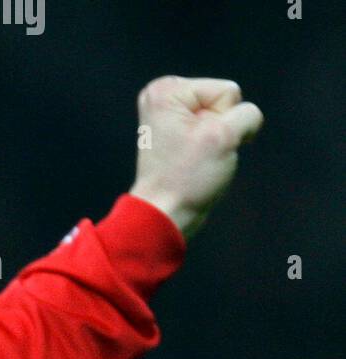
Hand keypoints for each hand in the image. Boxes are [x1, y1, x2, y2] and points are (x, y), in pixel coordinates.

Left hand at [128, 76, 262, 240]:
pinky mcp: (177, 132)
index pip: (228, 92)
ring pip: (223, 117)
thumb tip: (247, 120)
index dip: (223, 121)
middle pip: (225, 101)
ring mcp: (169, 115)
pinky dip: (212, 147)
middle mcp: (163, 97)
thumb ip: (248, 114)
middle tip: (197, 154)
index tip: (199, 144)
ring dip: (218, 140)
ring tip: (195, 159)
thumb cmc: (189, 177)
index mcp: (167, 91)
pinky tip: (194, 161)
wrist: (166, 213)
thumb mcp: (226, 136)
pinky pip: (213, 130)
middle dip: (221, 129)